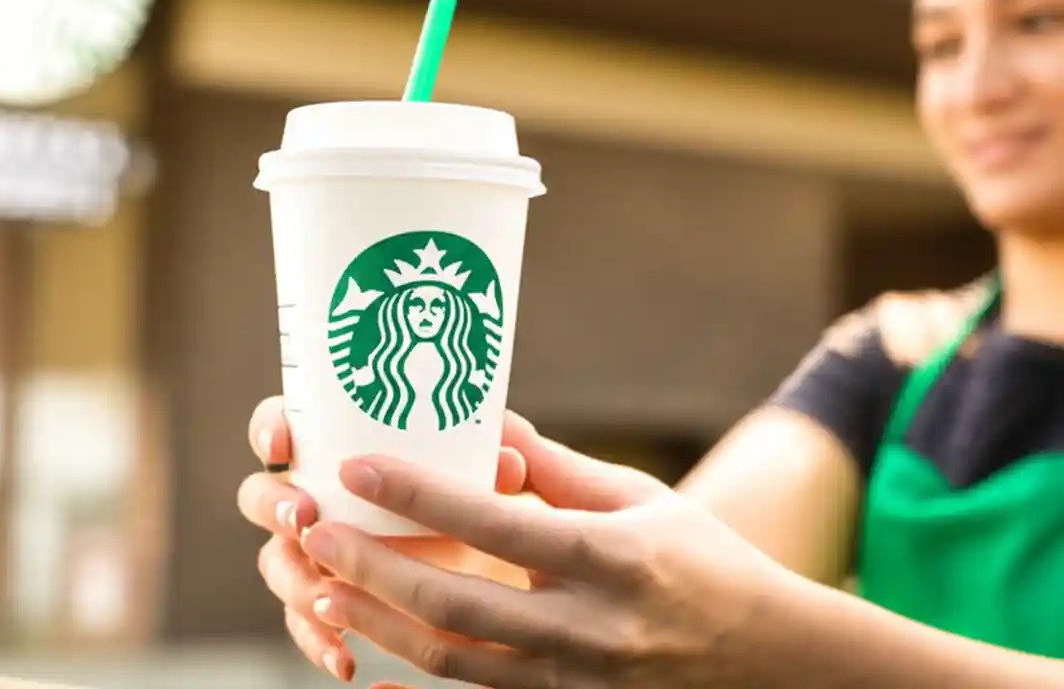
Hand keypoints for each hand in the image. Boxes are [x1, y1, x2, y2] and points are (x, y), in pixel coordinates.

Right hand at [237, 397, 535, 682]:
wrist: (501, 573)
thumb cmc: (486, 503)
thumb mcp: (495, 478)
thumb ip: (492, 463)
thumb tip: (507, 462)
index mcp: (340, 447)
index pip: (285, 423)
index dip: (271, 428)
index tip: (283, 443)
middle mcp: (317, 495)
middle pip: (261, 493)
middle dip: (273, 505)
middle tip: (306, 517)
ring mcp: (314, 550)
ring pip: (276, 562)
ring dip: (294, 579)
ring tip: (323, 596)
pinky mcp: (327, 600)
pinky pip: (304, 622)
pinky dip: (317, 639)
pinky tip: (345, 659)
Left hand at [298, 437, 790, 688]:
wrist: (769, 664)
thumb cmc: (703, 564)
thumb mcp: (642, 500)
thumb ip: (559, 468)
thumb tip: (490, 421)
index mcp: (612, 558)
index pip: (496, 521)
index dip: (419, 495)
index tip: (357, 467)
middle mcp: (590, 628)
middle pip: (454, 601)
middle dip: (371, 567)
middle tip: (315, 532)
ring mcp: (575, 681)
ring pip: (451, 660)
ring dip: (377, 625)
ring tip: (322, 590)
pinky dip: (415, 680)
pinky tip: (372, 658)